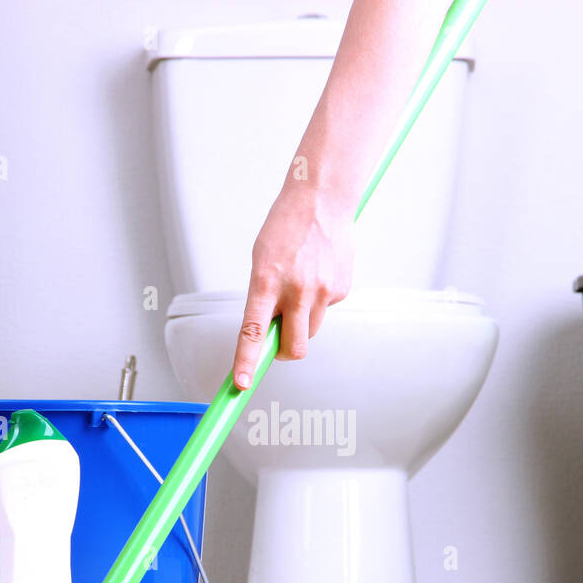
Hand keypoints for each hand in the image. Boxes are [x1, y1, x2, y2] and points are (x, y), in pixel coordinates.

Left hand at [231, 181, 354, 388]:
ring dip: (303, 321)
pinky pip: (326, 310)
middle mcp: (296, 290)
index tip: (241, 384)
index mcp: (266, 281)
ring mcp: (322, 291)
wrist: (322, 199)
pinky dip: (320, 300)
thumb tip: (270, 334)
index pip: (253, 331)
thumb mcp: (263, 260)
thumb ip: (264, 298)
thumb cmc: (286, 228)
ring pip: (311, 330)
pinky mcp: (341, 290)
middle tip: (280, 341)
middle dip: (286, 353)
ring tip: (301, 285)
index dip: (246, 361)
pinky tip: (319, 272)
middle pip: (294, 348)